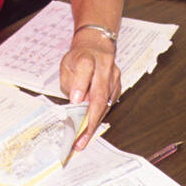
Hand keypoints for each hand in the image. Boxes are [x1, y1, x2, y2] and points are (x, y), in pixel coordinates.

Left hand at [59, 30, 121, 150]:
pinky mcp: (118, 85)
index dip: (79, 86)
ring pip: (106, 103)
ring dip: (94, 123)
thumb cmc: (79, 57)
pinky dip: (100, 117)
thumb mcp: (66, 64)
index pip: (84, 70)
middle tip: (80, 138)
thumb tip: (76, 103)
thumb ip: (70, 83)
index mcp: (87, 58)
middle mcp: (104, 66)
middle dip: (89, 119)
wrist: (97, 45)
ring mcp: (114, 76)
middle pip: (99, 94)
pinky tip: (91, 129)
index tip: (75, 102)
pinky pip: (110, 104)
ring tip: (83, 140)